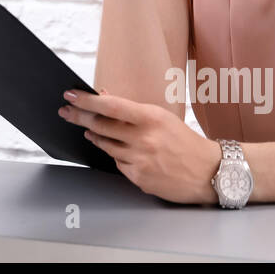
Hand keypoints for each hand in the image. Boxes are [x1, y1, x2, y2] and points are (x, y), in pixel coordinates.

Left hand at [60, 88, 220, 203]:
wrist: (208, 173)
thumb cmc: (185, 142)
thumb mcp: (162, 118)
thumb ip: (132, 110)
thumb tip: (104, 95)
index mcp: (151, 118)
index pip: (111, 106)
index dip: (87, 100)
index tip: (71, 95)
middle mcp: (144, 139)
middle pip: (101, 126)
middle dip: (79, 117)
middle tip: (66, 112)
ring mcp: (141, 160)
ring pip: (106, 146)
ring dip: (95, 137)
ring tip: (89, 131)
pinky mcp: (139, 178)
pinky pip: (118, 164)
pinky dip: (117, 157)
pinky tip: (123, 152)